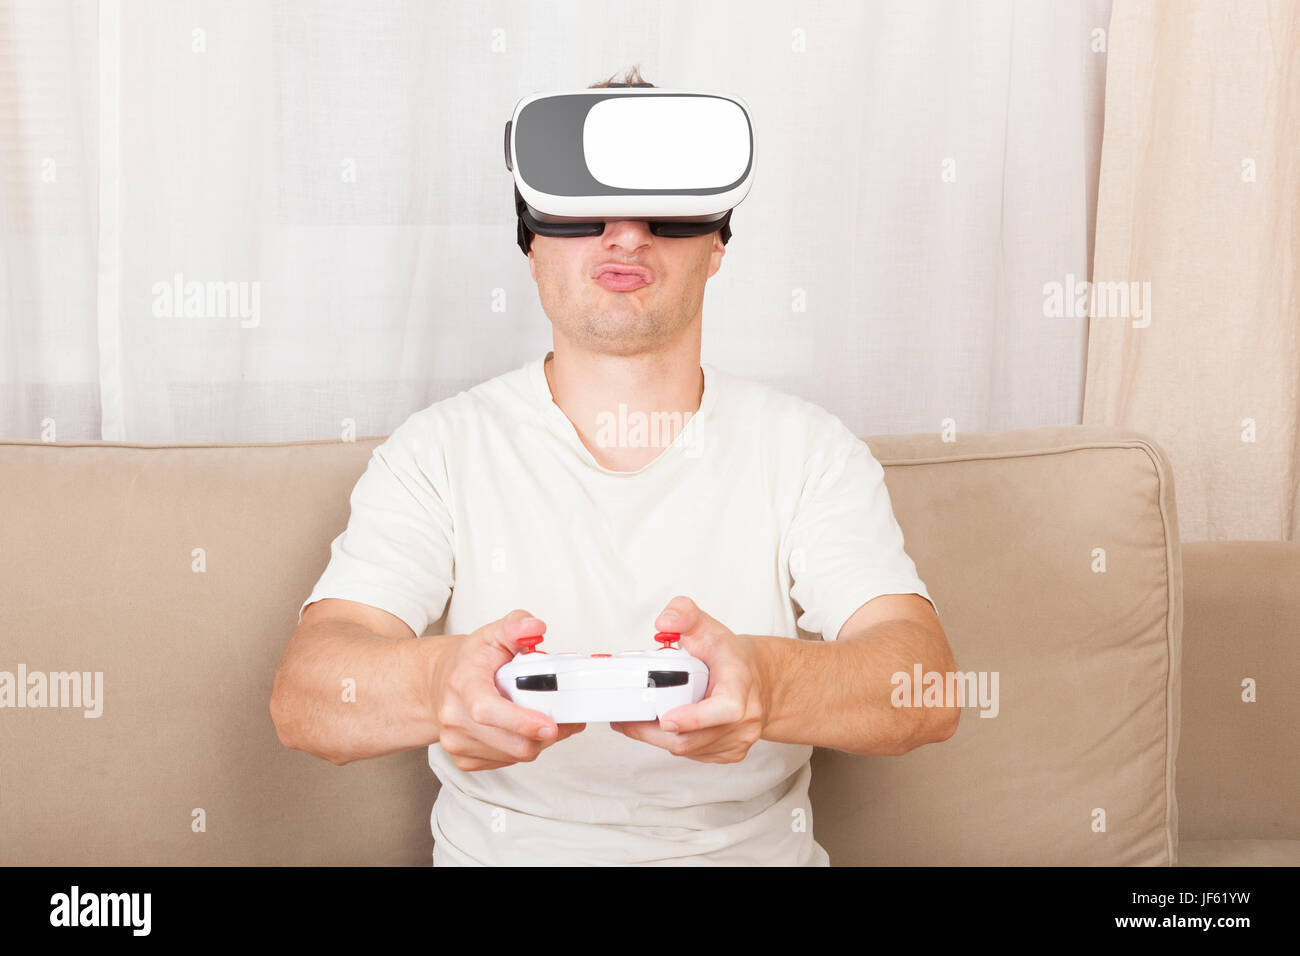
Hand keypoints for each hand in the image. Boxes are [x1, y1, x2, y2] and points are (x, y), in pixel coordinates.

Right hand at [431, 610, 584, 770]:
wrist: (438, 683)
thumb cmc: (468, 662)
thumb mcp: (492, 634)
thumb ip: (515, 625)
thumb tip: (534, 627)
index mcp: (462, 685)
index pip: (488, 711)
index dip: (522, 722)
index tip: (550, 725)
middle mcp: (454, 718)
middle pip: (510, 742)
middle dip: (545, 734)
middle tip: (564, 718)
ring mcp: (456, 742)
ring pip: (513, 756)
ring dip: (537, 742)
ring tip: (546, 720)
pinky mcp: (463, 759)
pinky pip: (505, 763)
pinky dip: (521, 749)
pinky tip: (524, 730)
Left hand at [611, 597, 770, 763]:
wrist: (759, 680)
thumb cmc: (731, 657)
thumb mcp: (708, 626)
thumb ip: (684, 614)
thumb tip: (664, 622)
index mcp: (741, 685)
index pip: (726, 708)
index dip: (695, 718)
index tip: (666, 719)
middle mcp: (746, 716)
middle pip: (695, 737)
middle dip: (655, 732)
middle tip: (625, 720)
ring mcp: (740, 738)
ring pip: (690, 749)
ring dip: (659, 739)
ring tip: (636, 722)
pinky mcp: (731, 752)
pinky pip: (695, 755)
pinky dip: (673, 743)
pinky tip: (660, 728)